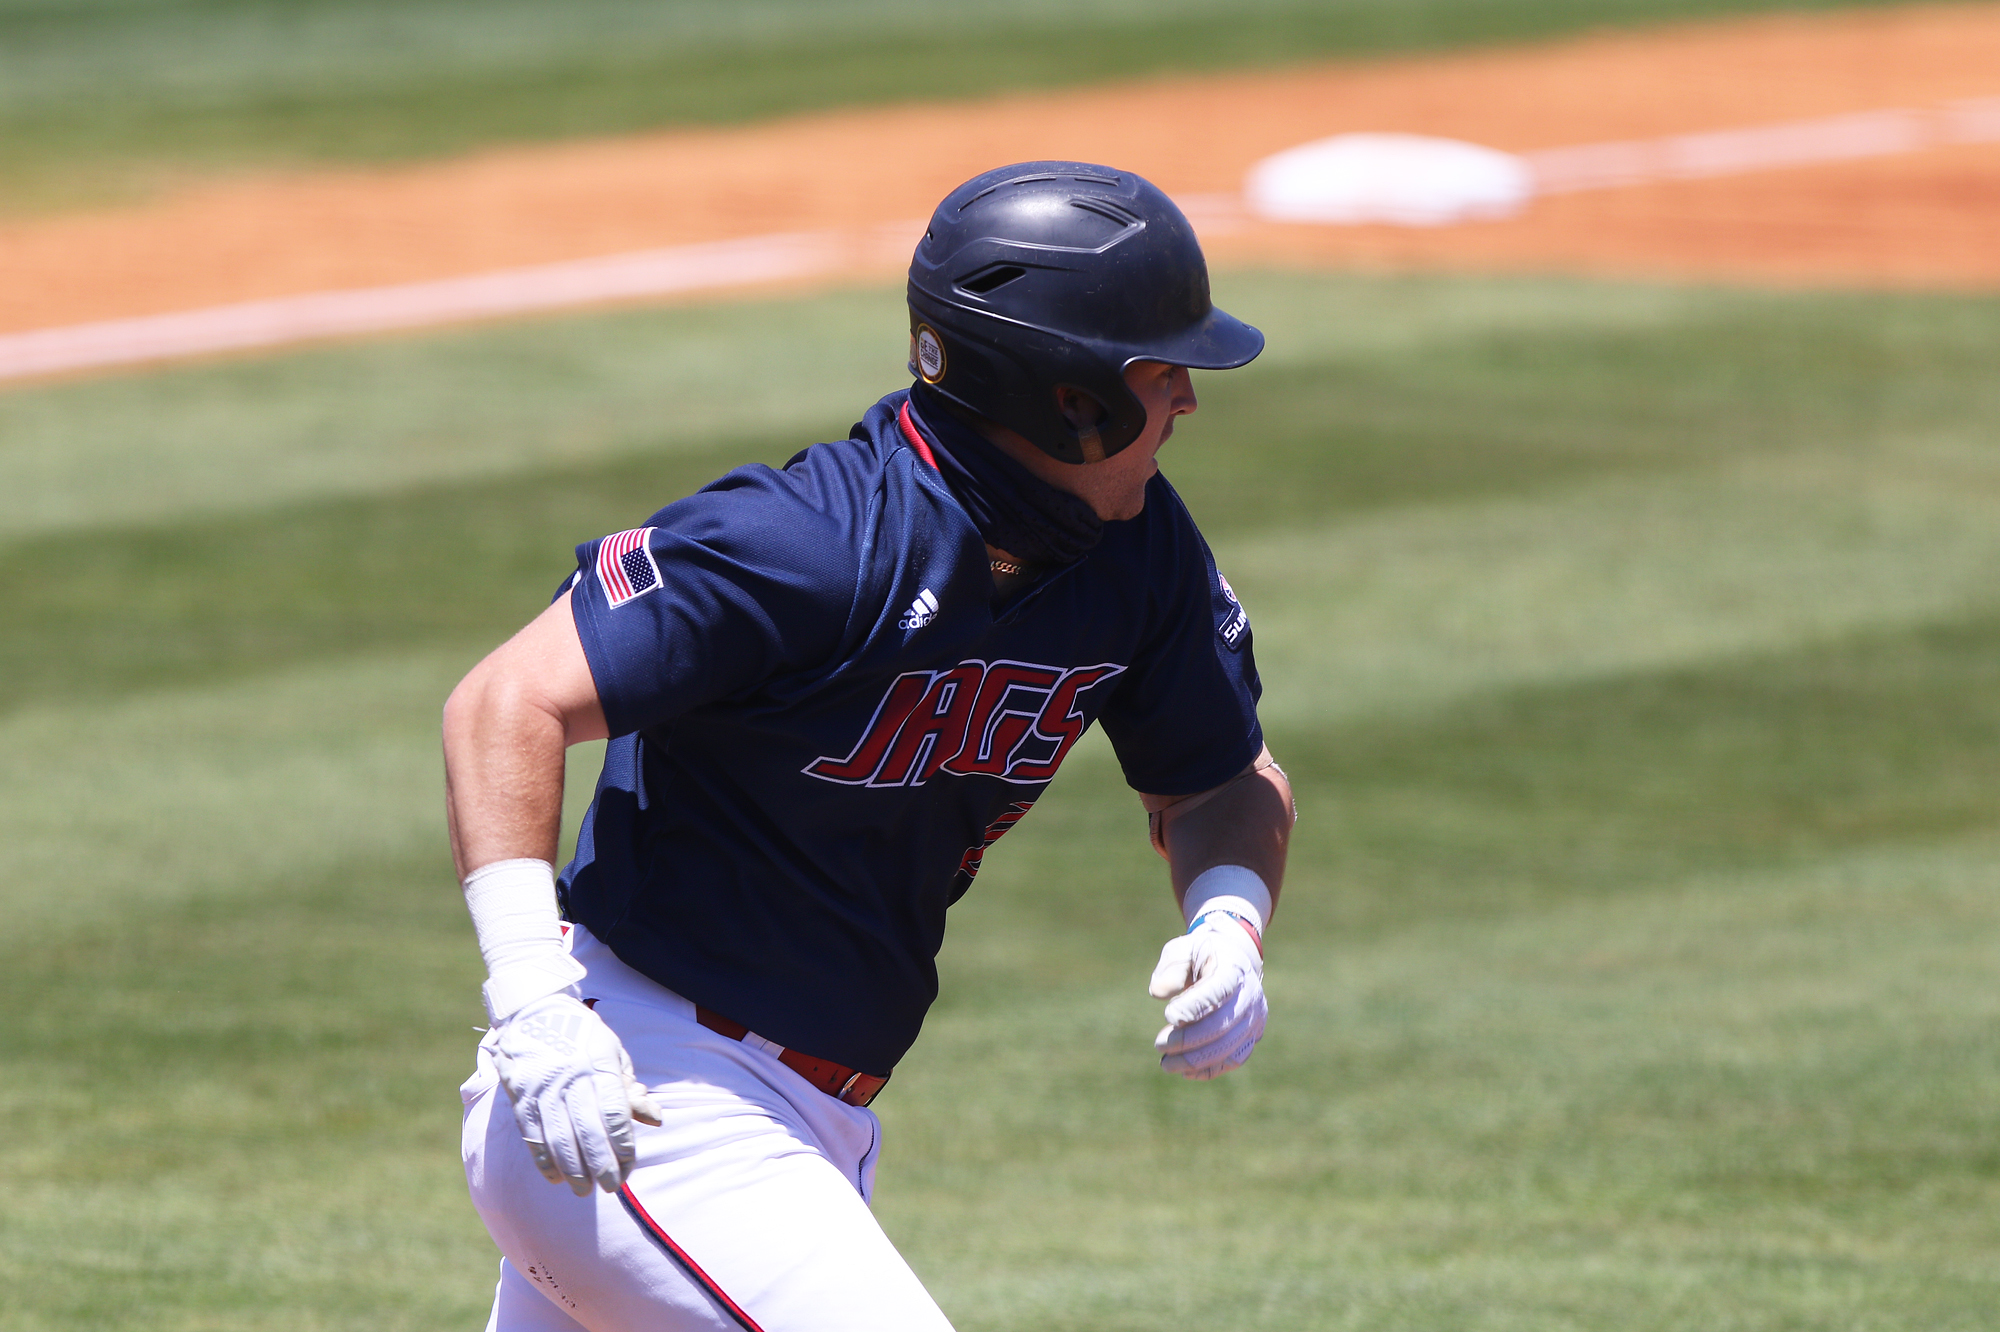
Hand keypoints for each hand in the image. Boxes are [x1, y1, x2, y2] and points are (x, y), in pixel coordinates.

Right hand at [488, 993, 663, 1194]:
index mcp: (599, 1062)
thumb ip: (630, 1088)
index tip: (629, 1164)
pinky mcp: (521, 1096)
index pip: (614, 1111)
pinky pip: (533, 1135)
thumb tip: (655, 1119)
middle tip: (612, 1187)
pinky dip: (544, 1160)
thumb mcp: (612, 1051)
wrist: (531, 1013)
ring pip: (559, 1137)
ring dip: (573, 1169)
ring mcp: (543, 1087)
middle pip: (587, 1130)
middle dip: (601, 1164)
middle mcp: (570, 1076)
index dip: (623, 1142)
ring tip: (585, 1190)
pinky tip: (556, 1177)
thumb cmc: (581, 1036)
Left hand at [1148, 912, 1265, 1079]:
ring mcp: (1254, 1019)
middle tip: (1159, 1044)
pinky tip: (1185, 1072)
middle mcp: (1249, 996)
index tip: (1168, 1015)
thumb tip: (1159, 993)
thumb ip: (1170, 967)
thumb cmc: (1201, 955)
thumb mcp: (1183, 949)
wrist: (1234, 959)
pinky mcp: (1252, 1037)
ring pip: (1228, 1049)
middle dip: (1188, 1040)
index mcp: (1233, 969)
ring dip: (1195, 1061)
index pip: (1216, 993)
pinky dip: (1210, 1070)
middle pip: (1222, 1026)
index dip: (1193, 1008)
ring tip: (1166, 1064)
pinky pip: (1234, 1060)